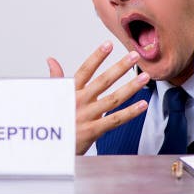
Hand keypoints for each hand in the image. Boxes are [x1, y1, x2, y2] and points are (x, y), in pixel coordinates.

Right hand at [48, 41, 149, 155]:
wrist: (49, 148)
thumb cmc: (54, 120)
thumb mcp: (53, 97)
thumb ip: (57, 77)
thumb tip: (51, 60)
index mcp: (70, 91)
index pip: (85, 70)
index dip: (97, 57)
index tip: (109, 44)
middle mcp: (80, 101)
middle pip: (103, 81)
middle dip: (120, 67)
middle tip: (134, 56)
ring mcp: (87, 116)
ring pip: (113, 99)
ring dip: (131, 87)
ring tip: (144, 77)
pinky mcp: (93, 131)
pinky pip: (115, 120)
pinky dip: (130, 112)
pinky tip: (142, 105)